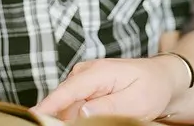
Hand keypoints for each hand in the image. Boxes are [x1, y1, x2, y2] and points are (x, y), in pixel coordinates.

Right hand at [31, 56, 186, 120]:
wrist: (160, 78)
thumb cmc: (151, 87)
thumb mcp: (136, 101)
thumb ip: (108, 106)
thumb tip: (81, 112)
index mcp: (98, 72)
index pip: (66, 92)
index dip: (47, 106)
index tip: (32, 117)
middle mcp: (84, 73)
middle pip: (63, 102)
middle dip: (62, 119)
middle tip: (86, 123)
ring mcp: (82, 80)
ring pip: (67, 107)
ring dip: (72, 120)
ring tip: (107, 116)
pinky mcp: (83, 88)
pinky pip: (73, 106)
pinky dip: (78, 118)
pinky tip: (93, 119)